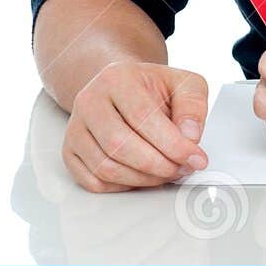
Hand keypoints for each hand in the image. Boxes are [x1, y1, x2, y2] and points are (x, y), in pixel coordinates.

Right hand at [62, 61, 209, 191]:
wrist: (123, 88)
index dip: (172, 143)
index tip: (195, 157)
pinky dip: (122, 186)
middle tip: (182, 169)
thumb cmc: (153, 88)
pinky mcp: (70, 152)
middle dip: (158, 165)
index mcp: (117, 78)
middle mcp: (89, 101)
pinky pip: (93, 181)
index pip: (142, 116)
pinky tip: (143, 177)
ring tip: (167, 172)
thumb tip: (190, 136)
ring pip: (105, 166)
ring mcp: (75, 128)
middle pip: (119, 144)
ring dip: (142, 179)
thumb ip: (193, 105)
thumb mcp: (184, 83)